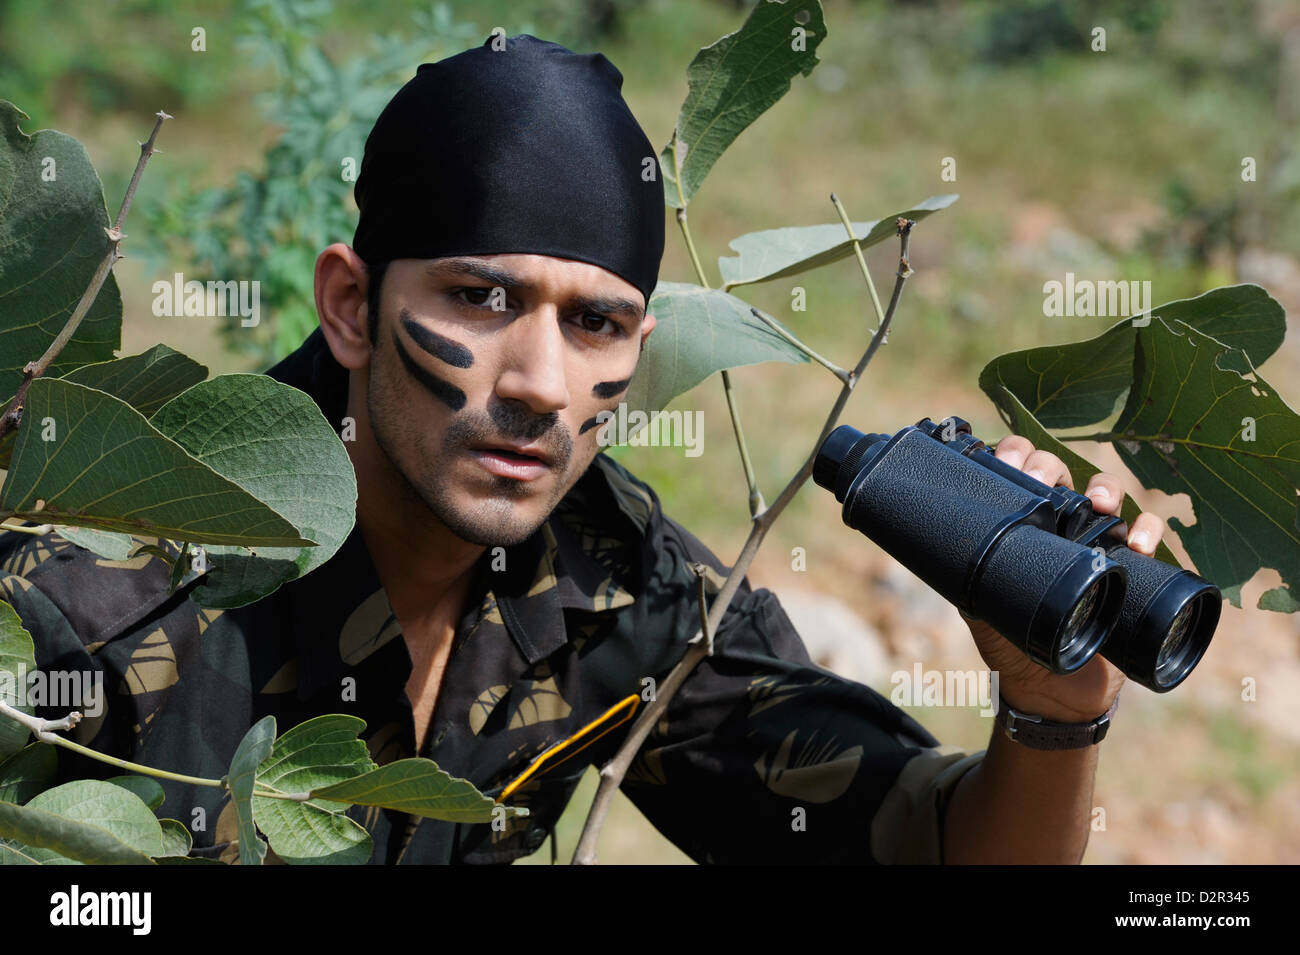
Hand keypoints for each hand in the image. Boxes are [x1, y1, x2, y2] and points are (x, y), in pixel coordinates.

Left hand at [959, 435, 1166, 722]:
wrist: (1052, 694)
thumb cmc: (1011, 648)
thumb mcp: (980, 608)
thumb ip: (969, 575)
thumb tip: (943, 546)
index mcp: (1022, 527)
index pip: (1019, 473)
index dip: (1015, 456)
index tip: (1008, 463)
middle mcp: (1060, 527)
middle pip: (1062, 472)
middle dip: (1052, 465)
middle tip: (1043, 479)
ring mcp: (1098, 544)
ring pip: (1108, 494)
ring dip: (1104, 487)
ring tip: (1097, 503)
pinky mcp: (1133, 567)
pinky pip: (1148, 535)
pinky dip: (1148, 529)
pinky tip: (1137, 542)